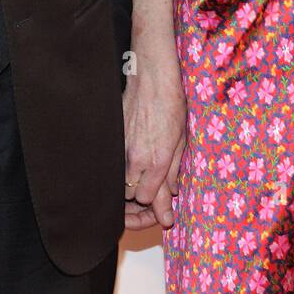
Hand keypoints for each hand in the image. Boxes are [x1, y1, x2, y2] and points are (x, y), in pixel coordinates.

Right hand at [123, 45, 186, 231]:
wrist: (152, 80)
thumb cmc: (171, 106)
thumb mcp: (181, 140)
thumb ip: (175, 170)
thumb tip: (174, 193)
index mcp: (158, 160)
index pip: (149, 198)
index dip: (157, 205)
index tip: (164, 213)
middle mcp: (137, 158)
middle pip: (132, 194)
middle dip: (143, 196)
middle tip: (154, 193)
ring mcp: (122, 149)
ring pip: (120, 182)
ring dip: (131, 183)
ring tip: (143, 176)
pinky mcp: (113, 140)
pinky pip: (114, 164)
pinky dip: (122, 168)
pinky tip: (133, 161)